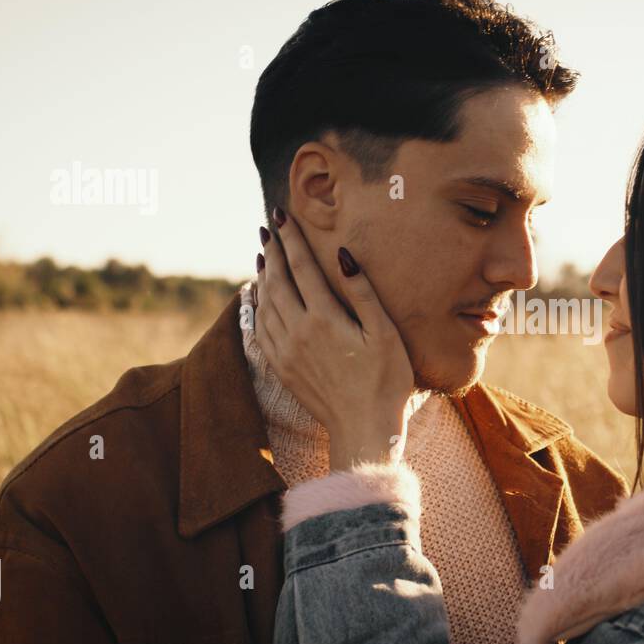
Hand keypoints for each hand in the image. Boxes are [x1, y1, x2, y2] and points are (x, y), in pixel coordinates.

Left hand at [255, 211, 412, 470]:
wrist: (365, 428)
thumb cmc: (386, 380)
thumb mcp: (384, 332)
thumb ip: (362, 292)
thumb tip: (342, 255)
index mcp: (324, 318)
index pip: (302, 267)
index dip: (291, 239)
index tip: (281, 216)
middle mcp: (298, 332)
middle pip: (278, 281)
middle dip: (272, 251)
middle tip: (268, 228)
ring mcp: (286, 352)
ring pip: (265, 303)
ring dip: (262, 275)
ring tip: (262, 255)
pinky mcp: (282, 368)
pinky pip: (260, 328)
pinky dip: (257, 305)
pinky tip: (259, 296)